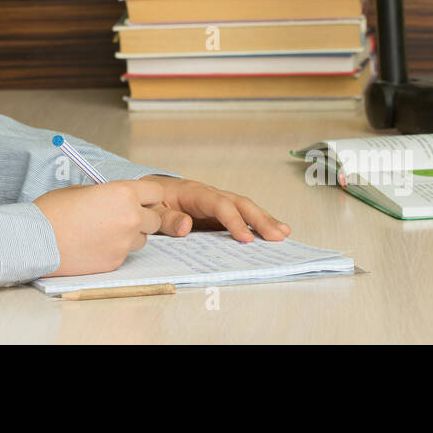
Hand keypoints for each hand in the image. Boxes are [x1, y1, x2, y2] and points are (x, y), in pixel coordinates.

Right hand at [32, 178, 168, 276]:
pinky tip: (93, 245)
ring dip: (130, 235)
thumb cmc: (54, 211)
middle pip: (155, 219)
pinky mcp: (116, 262)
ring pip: (142, 239)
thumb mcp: (83, 190)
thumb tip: (119, 198)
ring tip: (103, 232)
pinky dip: (114, 249)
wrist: (36, 240)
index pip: (156, 192)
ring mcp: (124, 243)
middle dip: (142, 217)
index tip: (141, 198)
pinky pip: (124, 253)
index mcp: (124, 193)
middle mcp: (130, 218)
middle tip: (121, 216)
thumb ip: (108, 193)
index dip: (148, 195)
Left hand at [137, 175, 290, 241]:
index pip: (219, 205)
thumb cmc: (152, 202)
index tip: (245, 239)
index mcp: (194, 193)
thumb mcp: (153, 211)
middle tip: (278, 236)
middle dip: (260, 219)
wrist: (148, 194)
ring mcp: (216, 203)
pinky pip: (241, 216)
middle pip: (239, 204)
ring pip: (245, 208)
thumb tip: (186, 226)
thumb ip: (166, 219)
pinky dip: (257, 224)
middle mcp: (210, 195)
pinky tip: (272, 232)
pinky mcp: (218, 214)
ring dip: (264, 220)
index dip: (233, 221)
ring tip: (284, 233)